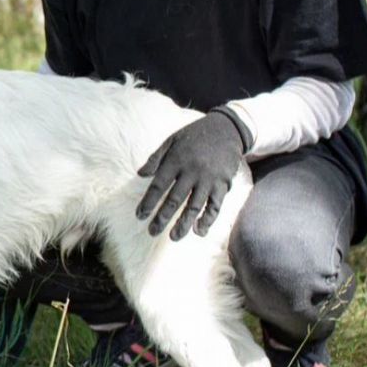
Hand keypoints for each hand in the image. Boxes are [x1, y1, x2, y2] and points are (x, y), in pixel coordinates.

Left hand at [135, 109, 249, 240]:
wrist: (227, 128)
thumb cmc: (194, 135)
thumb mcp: (172, 140)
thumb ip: (156, 158)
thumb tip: (140, 175)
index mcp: (176, 160)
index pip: (159, 186)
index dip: (148, 202)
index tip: (140, 216)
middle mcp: (192, 171)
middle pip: (174, 199)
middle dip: (162, 218)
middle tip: (152, 232)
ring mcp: (209, 179)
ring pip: (195, 206)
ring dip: (184, 223)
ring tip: (174, 237)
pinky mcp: (223, 183)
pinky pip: (215, 205)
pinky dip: (208, 219)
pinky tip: (199, 231)